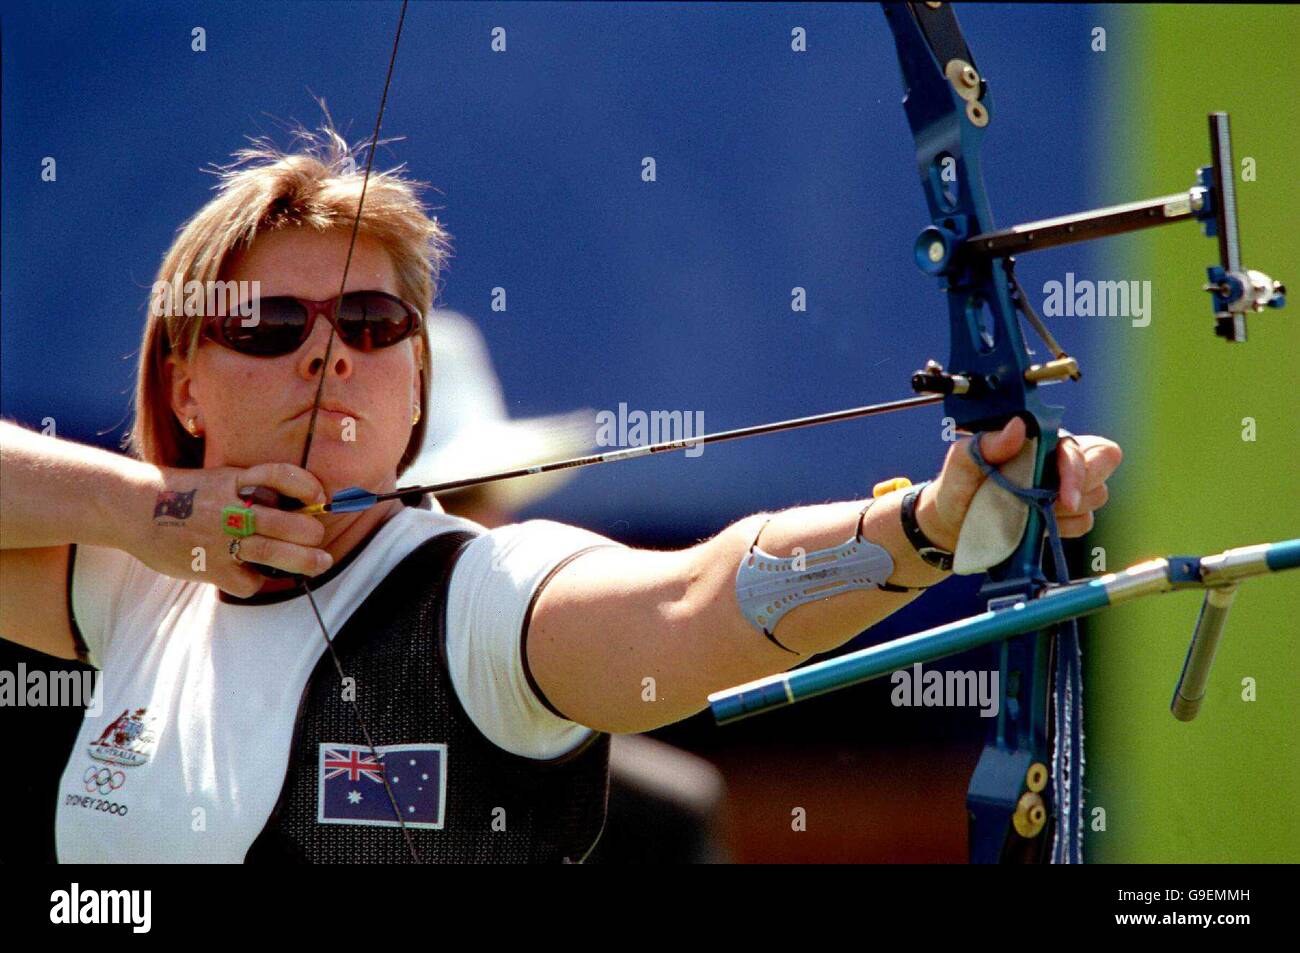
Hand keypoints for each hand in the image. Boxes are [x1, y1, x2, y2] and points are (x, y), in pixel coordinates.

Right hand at [134, 463, 330, 597]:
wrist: (132, 508)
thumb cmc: (182, 496)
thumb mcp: (217, 479)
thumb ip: (249, 491)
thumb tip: (292, 507)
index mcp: (234, 481)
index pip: (280, 476)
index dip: (307, 486)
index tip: (320, 497)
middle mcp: (230, 508)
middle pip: (287, 523)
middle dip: (311, 532)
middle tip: (318, 539)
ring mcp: (220, 539)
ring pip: (275, 553)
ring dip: (305, 560)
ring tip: (321, 561)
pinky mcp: (210, 566)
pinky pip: (248, 581)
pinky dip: (257, 580)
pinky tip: (255, 575)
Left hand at [915, 418, 1122, 551]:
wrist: (951, 525)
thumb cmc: (957, 486)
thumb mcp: (961, 461)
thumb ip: (986, 443)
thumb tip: (1017, 427)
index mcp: (1041, 440)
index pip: (1086, 445)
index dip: (1080, 470)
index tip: (1063, 497)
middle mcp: (1058, 461)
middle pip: (1104, 464)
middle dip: (1083, 486)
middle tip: (1054, 503)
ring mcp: (1063, 489)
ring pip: (1096, 496)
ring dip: (1068, 509)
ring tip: (1031, 511)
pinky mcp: (1063, 517)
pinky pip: (1083, 523)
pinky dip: (1062, 528)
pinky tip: (1036, 526)